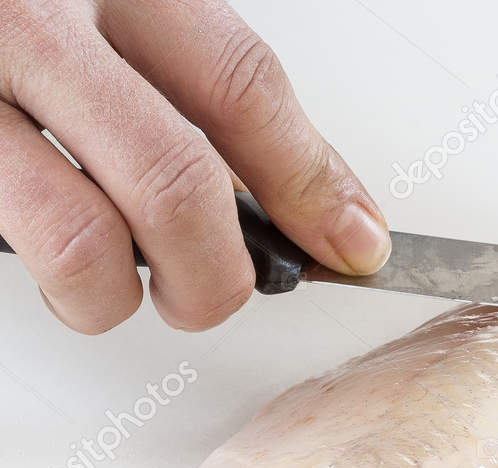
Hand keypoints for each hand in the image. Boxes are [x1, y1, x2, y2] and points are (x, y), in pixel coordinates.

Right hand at [0, 0, 388, 333]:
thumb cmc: (10, 2)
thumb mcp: (103, 1)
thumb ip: (184, 81)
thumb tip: (303, 200)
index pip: (240, 84)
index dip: (310, 180)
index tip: (353, 243)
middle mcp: (25, 17)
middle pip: (174, 179)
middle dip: (218, 272)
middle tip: (214, 294)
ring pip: (76, 237)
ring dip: (112, 298)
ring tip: (109, 291)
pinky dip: (44, 276)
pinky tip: (43, 254)